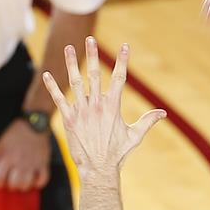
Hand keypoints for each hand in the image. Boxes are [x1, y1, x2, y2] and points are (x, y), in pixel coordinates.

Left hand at [0, 119, 50, 190]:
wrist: (34, 124)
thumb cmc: (14, 136)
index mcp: (6, 157)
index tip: (0, 180)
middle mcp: (19, 162)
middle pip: (13, 184)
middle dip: (11, 185)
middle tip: (12, 181)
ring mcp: (32, 164)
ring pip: (27, 185)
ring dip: (23, 186)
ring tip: (22, 181)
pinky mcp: (43, 164)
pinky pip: (42, 180)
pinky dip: (38, 183)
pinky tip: (34, 179)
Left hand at [41, 37, 165, 182]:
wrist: (98, 170)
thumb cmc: (117, 154)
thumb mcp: (134, 137)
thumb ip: (147, 122)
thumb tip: (163, 113)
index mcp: (113, 107)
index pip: (120, 78)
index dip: (123, 61)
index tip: (125, 46)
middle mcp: (97, 105)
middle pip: (95, 74)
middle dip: (93, 55)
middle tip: (90, 39)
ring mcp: (82, 111)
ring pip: (76, 82)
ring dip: (72, 64)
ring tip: (69, 48)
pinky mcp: (69, 120)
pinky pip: (59, 99)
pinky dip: (52, 87)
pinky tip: (46, 74)